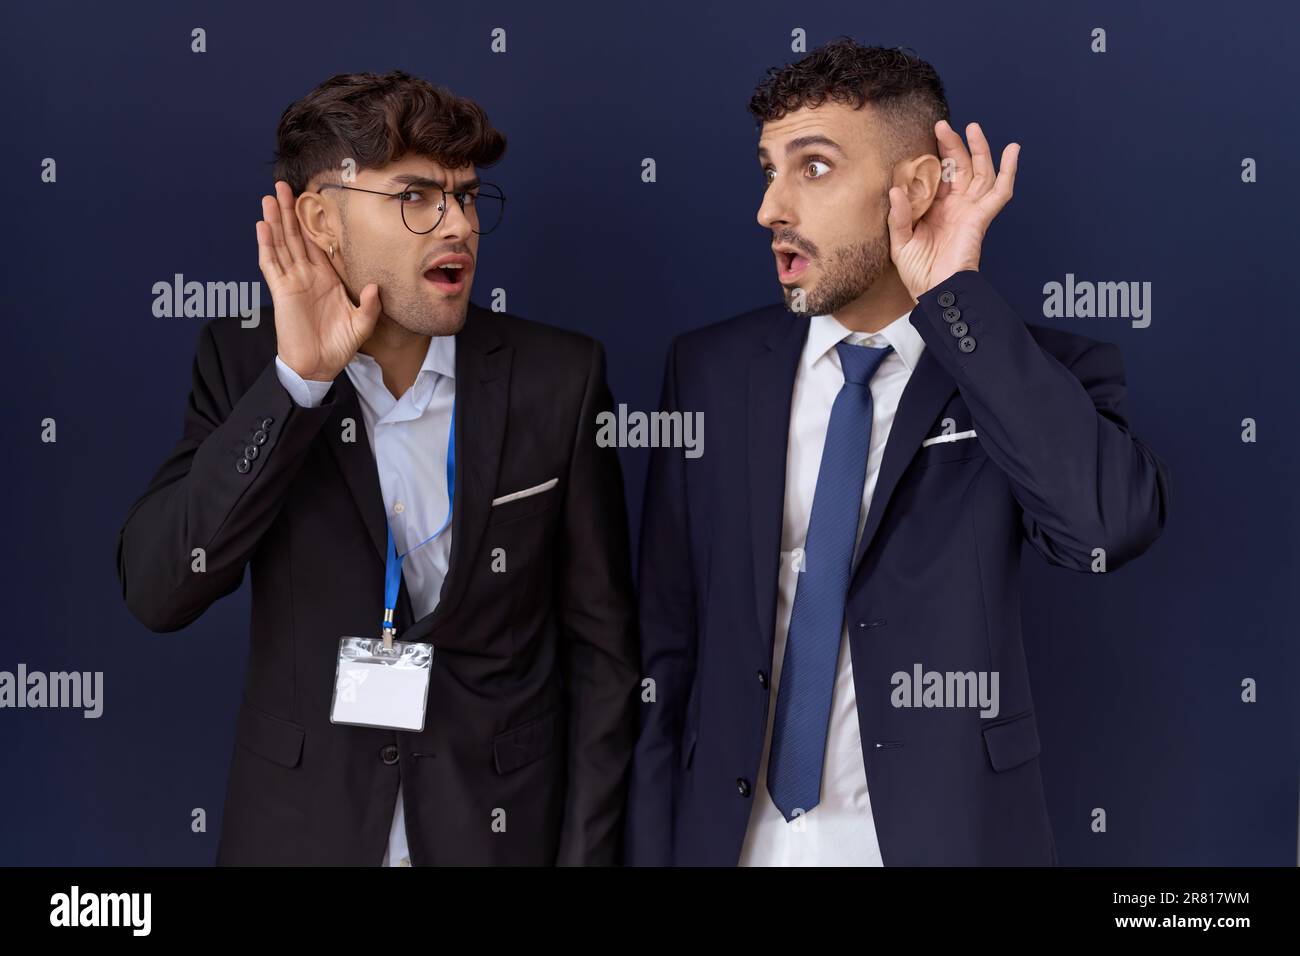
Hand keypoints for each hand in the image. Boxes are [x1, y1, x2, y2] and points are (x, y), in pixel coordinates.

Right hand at [255, 180, 380, 380]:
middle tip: (283, 185)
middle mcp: (307, 276)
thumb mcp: (362, 324)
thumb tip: (376, 286)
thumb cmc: (338, 346)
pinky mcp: (281, 291)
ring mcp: (292, 282)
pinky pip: (271, 264)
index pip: (317, 244)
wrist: (319, 366)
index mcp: (326, 279)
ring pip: (281, 244)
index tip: (311, 200)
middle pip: (295, 237)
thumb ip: (370, 305)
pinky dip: (266, 244)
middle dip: (289, 211)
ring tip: (270, 196)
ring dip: (275, 220)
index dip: (312, 223)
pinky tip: (263, 225)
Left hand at [887, 120, 1019, 300]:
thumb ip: (898, 216)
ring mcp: (970, 210)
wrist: (936, 293)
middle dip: (952, 145)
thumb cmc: (918, 273)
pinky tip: (1013, 150)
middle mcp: (955, 206)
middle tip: (942, 125)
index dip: (933, 157)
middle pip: (958, 167)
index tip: (924, 139)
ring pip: (979, 172)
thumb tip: (896, 189)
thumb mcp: (900, 242)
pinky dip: (1009, 171)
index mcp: (935, 209)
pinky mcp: (982, 217)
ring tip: (972, 127)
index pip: (937, 176)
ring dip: (978, 149)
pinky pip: (1000, 192)